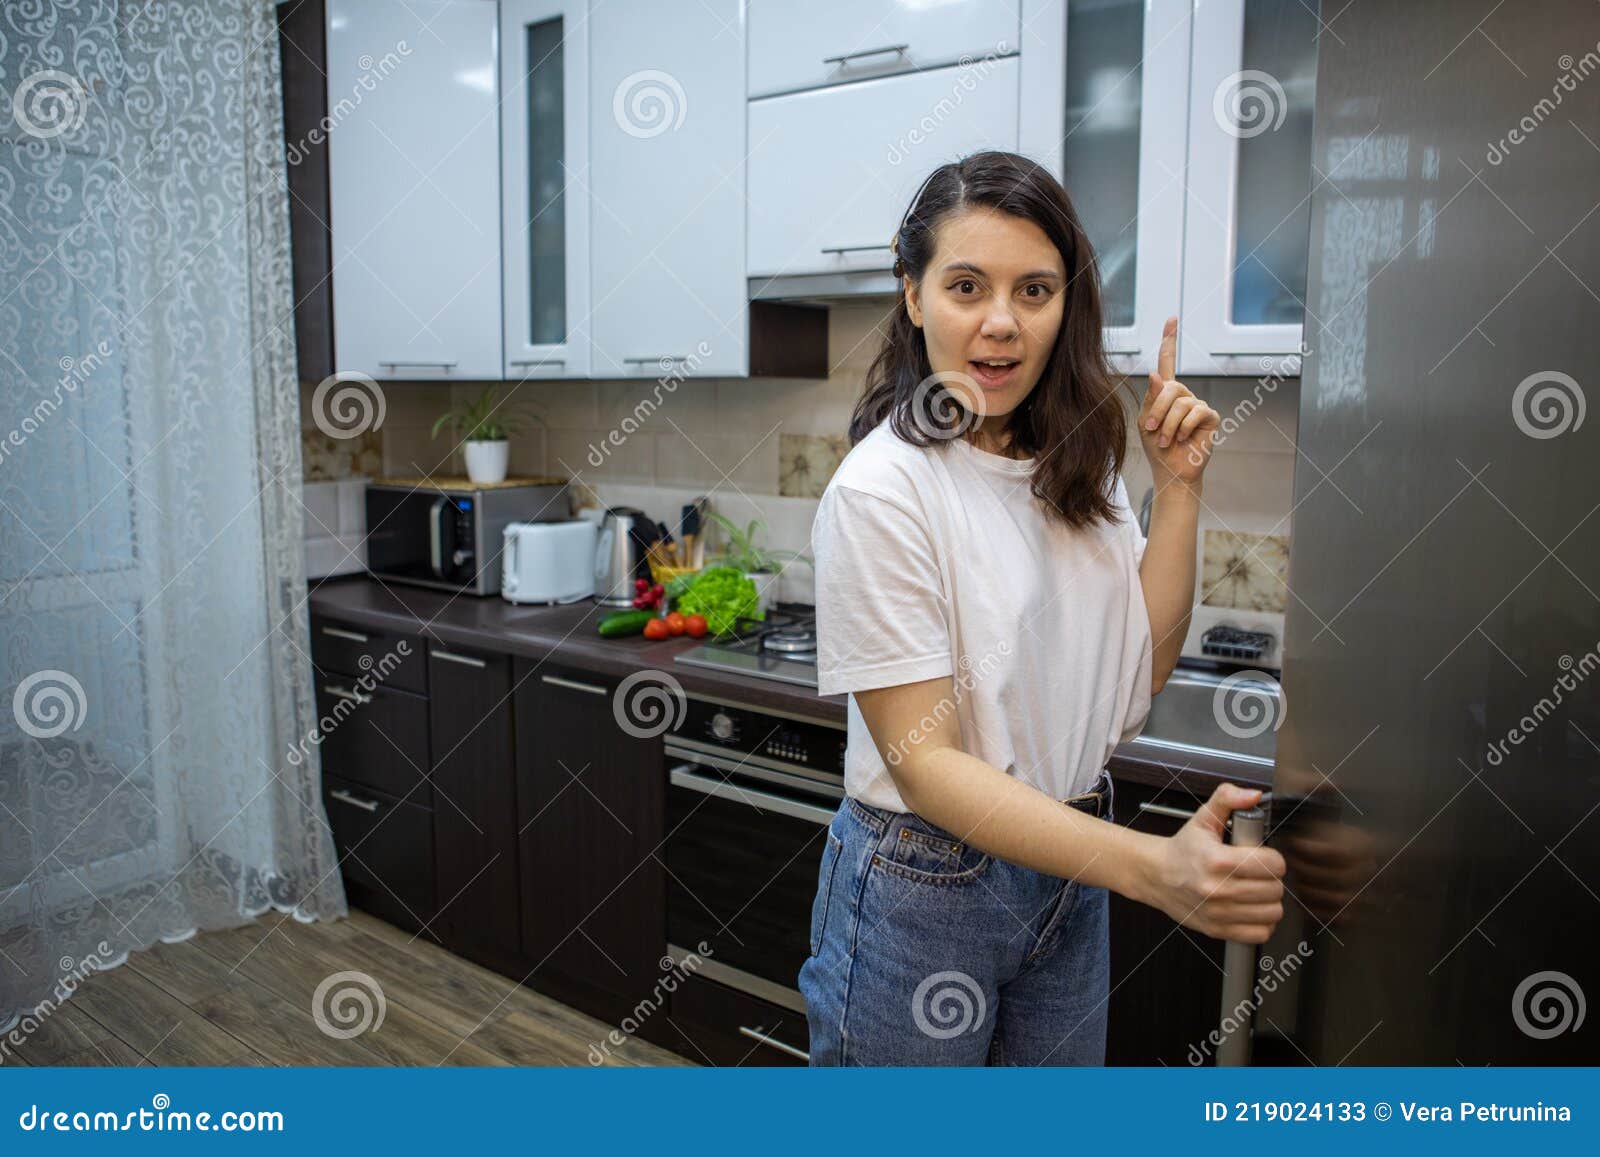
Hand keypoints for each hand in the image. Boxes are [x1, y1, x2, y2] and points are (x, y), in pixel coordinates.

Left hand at [1139, 316, 1219, 487]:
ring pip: (1181, 402)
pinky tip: (1183, 438)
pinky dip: (1184, 428)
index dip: (1169, 340)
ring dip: (1169, 424)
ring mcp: (1198, 404)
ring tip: (1166, 440)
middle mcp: (1184, 394)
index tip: (1171, 319)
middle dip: (1158, 409)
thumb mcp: (1146, 421)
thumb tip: (1155, 374)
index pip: (1168, 362)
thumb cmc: (1156, 446)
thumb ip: (1151, 398)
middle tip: (1152, 430)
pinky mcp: (1210, 416)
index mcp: (1165, 392)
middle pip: (1170, 387)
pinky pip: (1195, 412)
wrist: (1171, 470)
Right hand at [1145, 783, 1286, 942]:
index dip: (1274, 859)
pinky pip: (1259, 933)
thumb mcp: (1203, 818)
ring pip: (1271, 912)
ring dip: (1269, 901)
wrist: (1156, 875)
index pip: (1272, 865)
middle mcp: (1218, 889)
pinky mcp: (1217, 929)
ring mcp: (1218, 912)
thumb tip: (1252, 795)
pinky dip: (1261, 922)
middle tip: (1258, 873)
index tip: (1264, 857)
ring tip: (1255, 890)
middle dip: (1272, 879)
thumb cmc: (1183, 849)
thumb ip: (1228, 798)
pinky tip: (1251, 908)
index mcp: (1217, 860)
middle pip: (1274, 889)